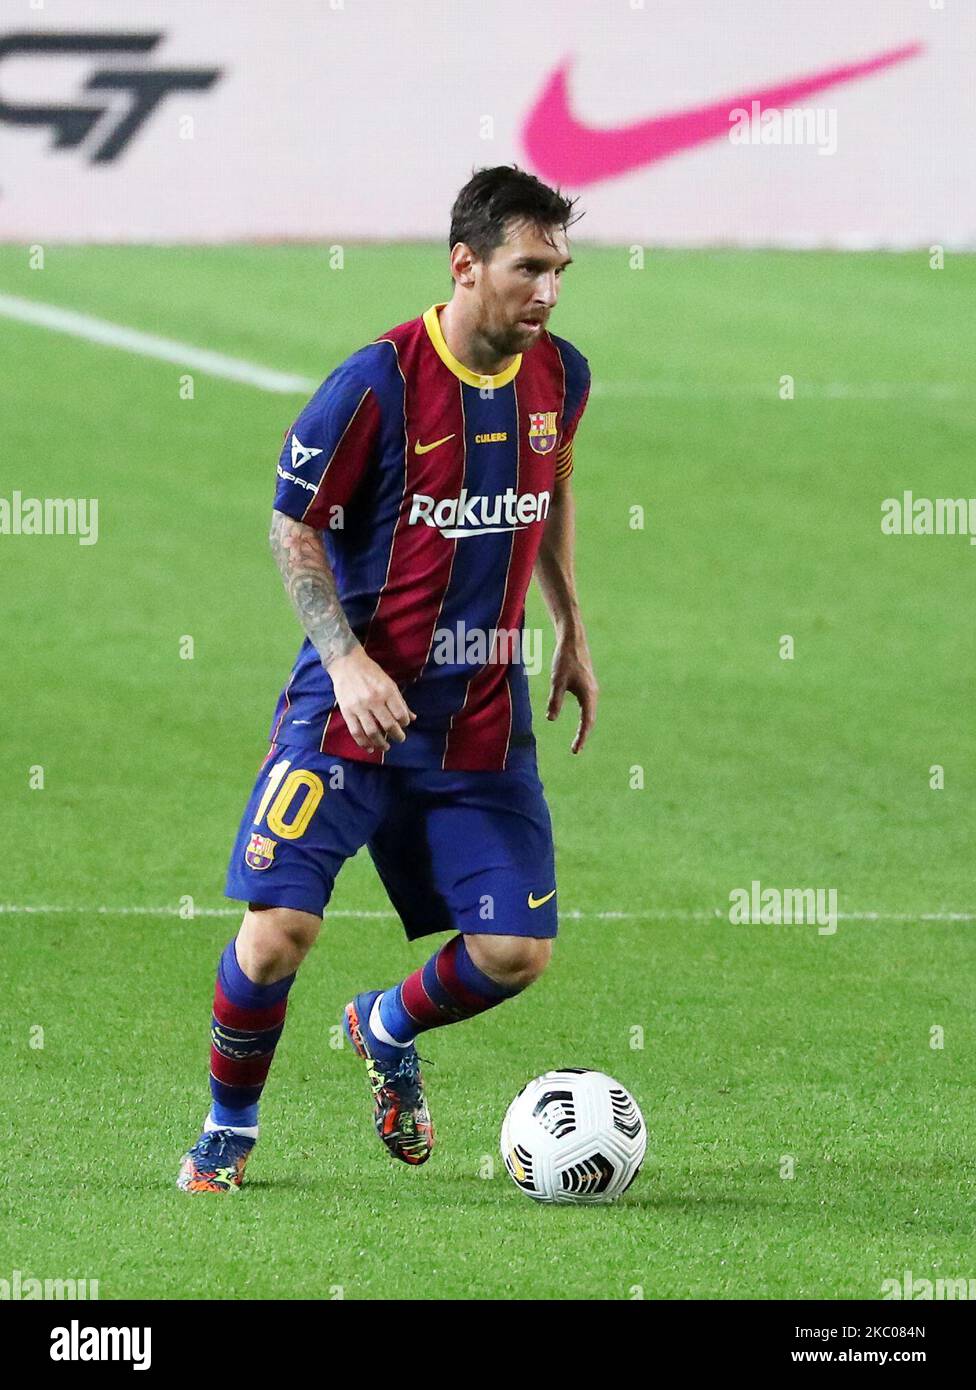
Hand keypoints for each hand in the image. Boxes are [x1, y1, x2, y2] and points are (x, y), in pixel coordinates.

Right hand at [326, 646, 415, 752]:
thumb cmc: (371, 672)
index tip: (404, 724)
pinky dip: (363, 743)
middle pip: (388, 725)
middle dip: (397, 735)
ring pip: (372, 732)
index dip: (405, 722)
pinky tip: (370, 748)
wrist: (347, 664)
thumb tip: (413, 718)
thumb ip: (400, 702)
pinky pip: (356, 732)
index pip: (400, 714)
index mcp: (387, 691)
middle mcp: (374, 700)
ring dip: (381, 743)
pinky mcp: (347, 712)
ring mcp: (359, 707)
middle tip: (400, 738)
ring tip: (386, 747)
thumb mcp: (389, 683)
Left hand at [546, 632, 597, 753]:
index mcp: (588, 694)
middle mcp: (593, 693)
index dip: (581, 737)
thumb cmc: (564, 659)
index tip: (575, 751)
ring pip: (590, 713)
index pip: (586, 722)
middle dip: (584, 735)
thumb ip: (555, 700)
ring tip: (579, 740)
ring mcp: (592, 689)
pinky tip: (581, 721)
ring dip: (585, 727)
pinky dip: (585, 717)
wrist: (573, 640)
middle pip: (590, 720)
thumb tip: (551, 719)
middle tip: (576, 750)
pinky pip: (588, 706)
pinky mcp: (588, 685)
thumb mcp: (557, 681)